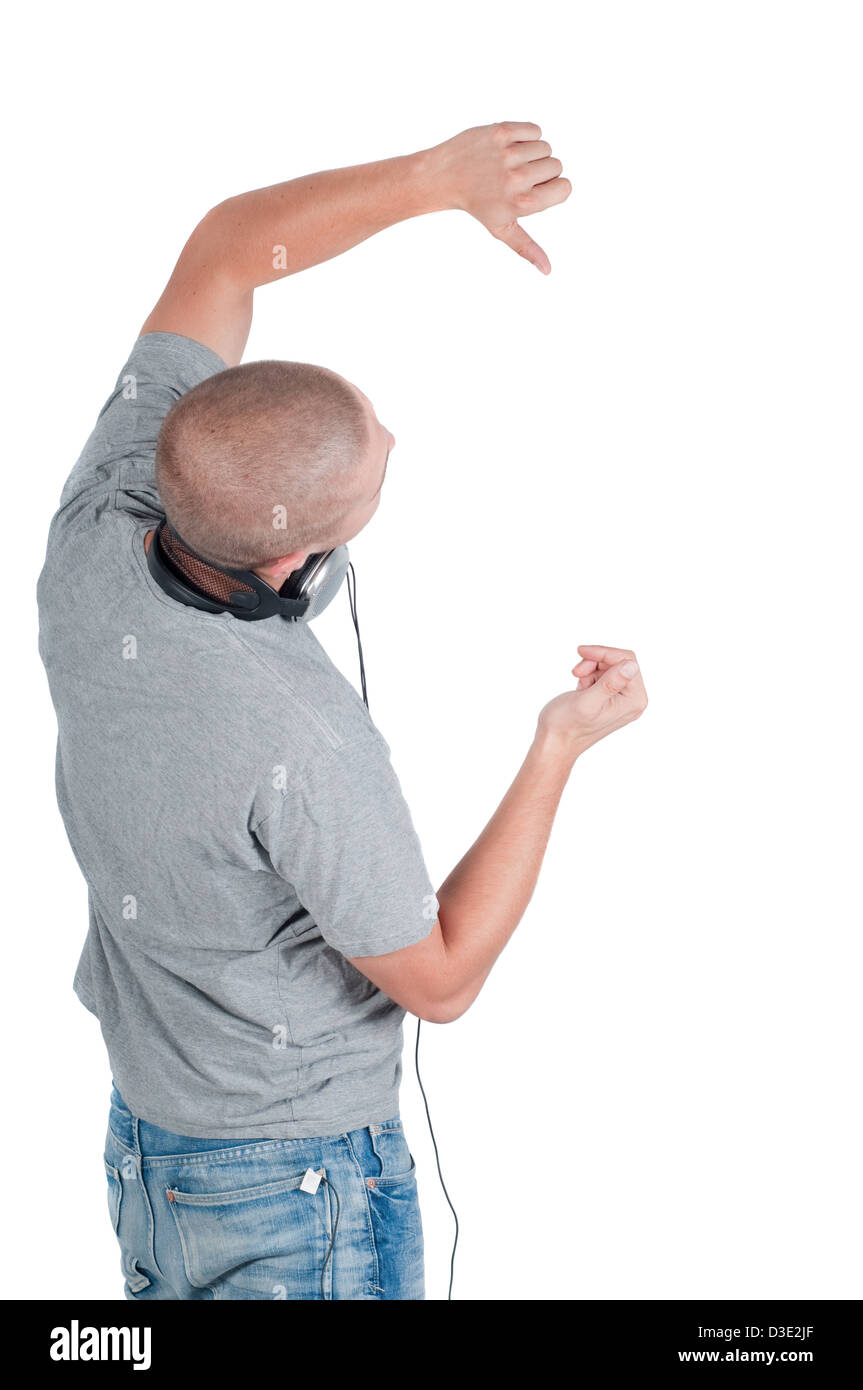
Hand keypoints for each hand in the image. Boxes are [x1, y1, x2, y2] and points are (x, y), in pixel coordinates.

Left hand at [428, 121, 571, 273]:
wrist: (444, 177)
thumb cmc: (477, 205)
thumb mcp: (501, 229)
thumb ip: (527, 247)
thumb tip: (547, 270)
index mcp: (522, 204)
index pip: (564, 188)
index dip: (552, 188)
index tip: (533, 190)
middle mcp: (517, 179)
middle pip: (556, 165)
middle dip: (542, 170)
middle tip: (517, 176)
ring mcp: (508, 154)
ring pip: (545, 146)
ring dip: (533, 153)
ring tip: (510, 162)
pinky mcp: (501, 132)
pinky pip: (534, 130)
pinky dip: (526, 136)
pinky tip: (508, 147)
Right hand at [537, 645, 647, 755]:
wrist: (555, 741)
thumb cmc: (567, 725)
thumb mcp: (588, 702)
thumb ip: (610, 683)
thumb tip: (632, 666)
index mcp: (633, 700)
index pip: (627, 661)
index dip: (604, 653)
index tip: (582, 652)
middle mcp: (633, 700)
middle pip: (620, 662)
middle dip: (597, 662)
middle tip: (577, 672)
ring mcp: (622, 699)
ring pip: (610, 665)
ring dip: (591, 669)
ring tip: (578, 683)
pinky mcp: (611, 697)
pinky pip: (605, 674)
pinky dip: (590, 675)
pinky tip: (581, 688)